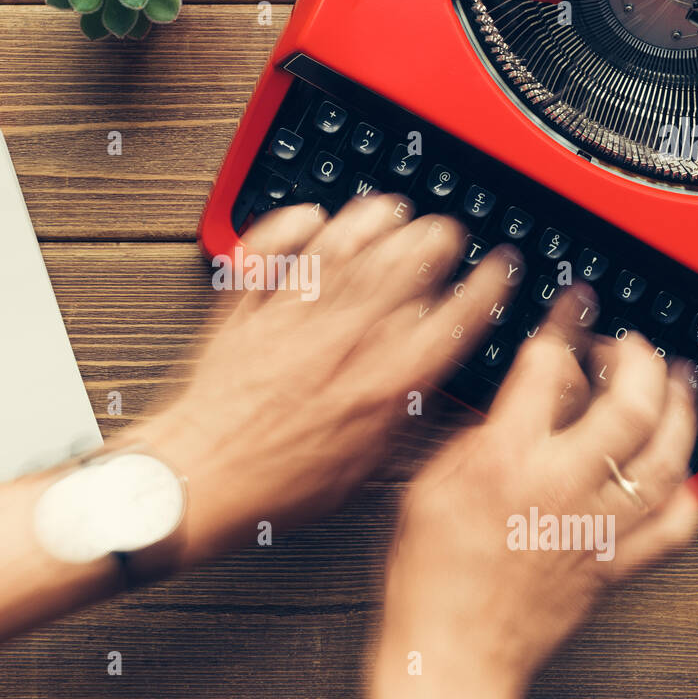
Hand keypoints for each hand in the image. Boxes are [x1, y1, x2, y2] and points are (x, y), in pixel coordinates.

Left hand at [127, 196, 519, 565]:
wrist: (199, 482)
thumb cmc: (274, 488)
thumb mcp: (360, 470)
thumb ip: (400, 419)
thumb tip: (431, 386)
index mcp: (374, 386)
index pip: (445, 324)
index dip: (483, 291)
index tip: (499, 268)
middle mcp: (336, 344)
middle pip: (397, 273)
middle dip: (432, 242)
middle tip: (447, 229)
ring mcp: (287, 321)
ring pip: (338, 253)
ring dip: (370, 223)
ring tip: (392, 210)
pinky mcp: (243, 312)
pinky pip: (266, 256)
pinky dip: (288, 229)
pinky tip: (310, 216)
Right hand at [369, 286, 697, 698]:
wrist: (450, 648)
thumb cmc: (428, 575)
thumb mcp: (428, 483)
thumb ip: (478, 435)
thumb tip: (520, 400)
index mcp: (505, 459)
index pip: (550, 367)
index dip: (565, 324)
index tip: (575, 304)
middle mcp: (559, 486)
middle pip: (629, 403)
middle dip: (638, 358)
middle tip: (630, 344)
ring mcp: (595, 527)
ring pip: (665, 456)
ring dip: (680, 409)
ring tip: (679, 382)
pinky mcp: (613, 564)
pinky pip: (672, 525)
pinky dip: (688, 490)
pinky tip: (682, 468)